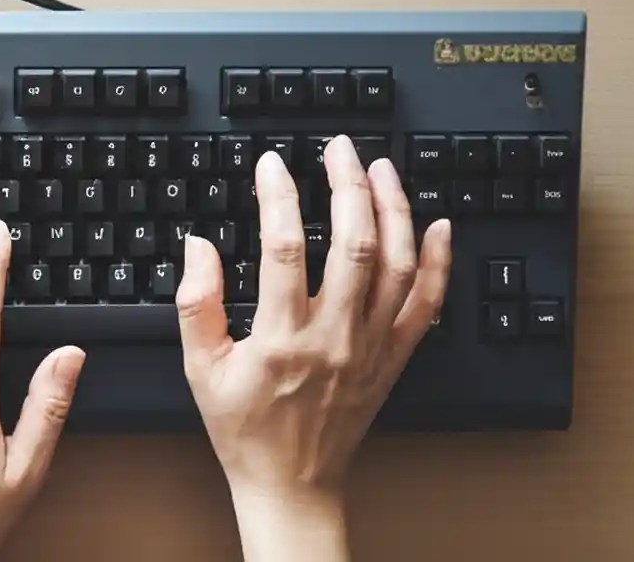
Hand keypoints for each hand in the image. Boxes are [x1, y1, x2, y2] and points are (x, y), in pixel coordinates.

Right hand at [176, 135, 451, 560]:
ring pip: (397, 265)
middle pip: (354, 244)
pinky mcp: (394, 359)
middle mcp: (333, 337)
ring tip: (381, 170)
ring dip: (394, 210)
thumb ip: (195, 303)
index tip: (273, 165)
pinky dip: (438, 262)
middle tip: (337, 149)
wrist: (291, 483)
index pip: (284, 249)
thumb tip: (199, 245)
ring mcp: (371, 347)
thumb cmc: (244, 428)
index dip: (279, 198)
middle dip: (347, 185)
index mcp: (281, 339)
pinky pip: (427, 305)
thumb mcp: (200, 368)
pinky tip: (437, 226)